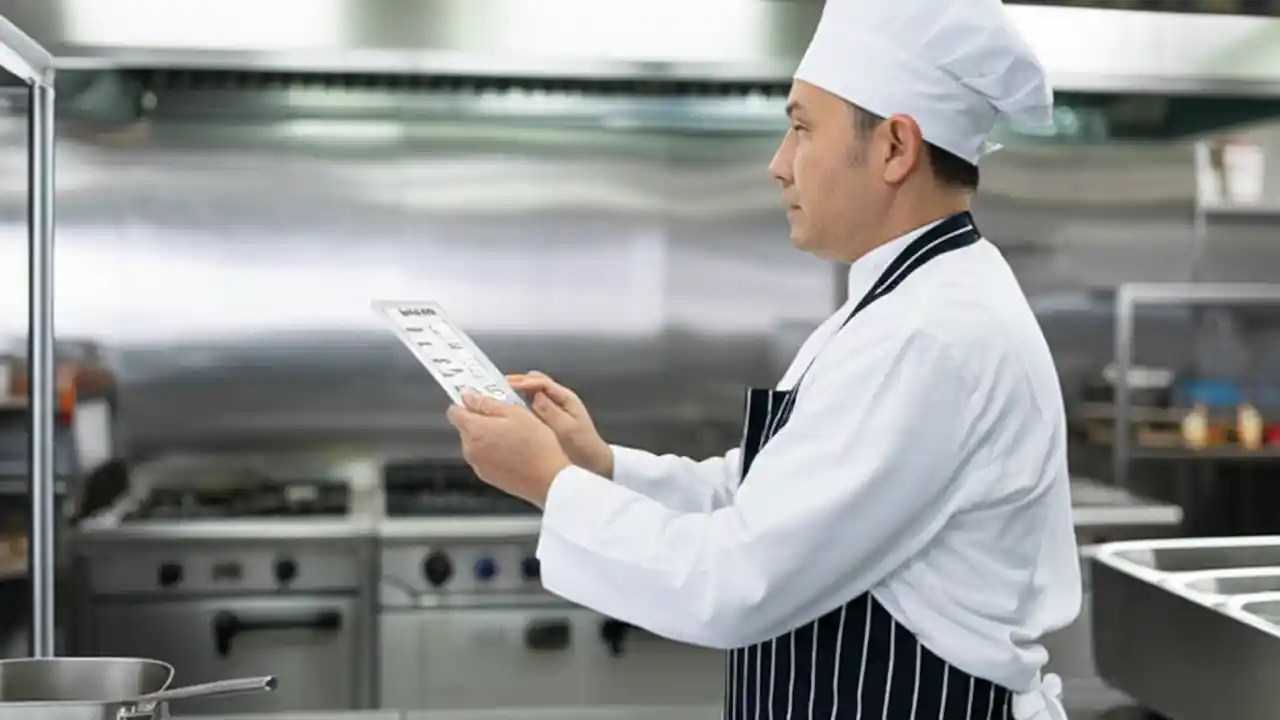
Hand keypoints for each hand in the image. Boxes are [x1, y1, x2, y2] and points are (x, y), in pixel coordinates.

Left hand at [446, 392, 571, 507]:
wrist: (548, 479)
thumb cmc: (536, 445)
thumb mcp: (515, 413)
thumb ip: (487, 403)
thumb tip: (468, 397)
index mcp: (474, 430)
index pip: (454, 412)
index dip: (466, 403)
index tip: (478, 399)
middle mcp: (470, 449)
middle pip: (466, 427)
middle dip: (481, 420)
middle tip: (506, 417)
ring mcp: (478, 465)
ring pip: (475, 443)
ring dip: (488, 436)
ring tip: (514, 436)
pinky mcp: (487, 476)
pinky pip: (484, 457)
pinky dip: (493, 452)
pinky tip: (513, 451)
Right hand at [507, 371, 613, 478]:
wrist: (594, 463)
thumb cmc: (583, 447)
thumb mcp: (567, 429)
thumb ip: (551, 411)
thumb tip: (536, 395)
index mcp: (566, 398)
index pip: (542, 382)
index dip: (524, 382)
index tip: (508, 385)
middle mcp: (559, 400)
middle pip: (536, 383)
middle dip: (518, 383)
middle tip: (499, 387)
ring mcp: (554, 408)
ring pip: (533, 393)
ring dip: (518, 392)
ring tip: (501, 396)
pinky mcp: (549, 418)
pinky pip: (533, 405)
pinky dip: (521, 404)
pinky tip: (510, 410)